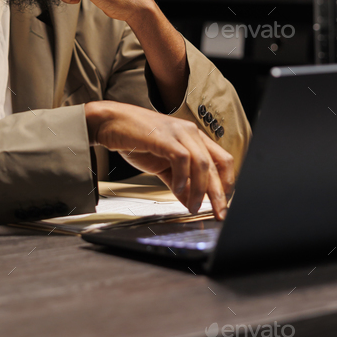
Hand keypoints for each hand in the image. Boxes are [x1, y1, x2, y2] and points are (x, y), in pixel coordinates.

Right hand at [85, 101, 233, 219]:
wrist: (110, 123)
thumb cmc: (135, 139)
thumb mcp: (162, 164)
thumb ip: (178, 181)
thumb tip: (191, 201)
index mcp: (193, 137)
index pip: (222, 159)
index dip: (227, 182)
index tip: (223, 202)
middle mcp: (190, 132)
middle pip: (216, 164)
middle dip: (219, 193)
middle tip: (219, 213)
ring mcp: (178, 132)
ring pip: (201, 163)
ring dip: (200, 190)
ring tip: (193, 206)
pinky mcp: (164, 136)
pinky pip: (182, 159)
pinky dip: (182, 178)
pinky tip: (177, 190)